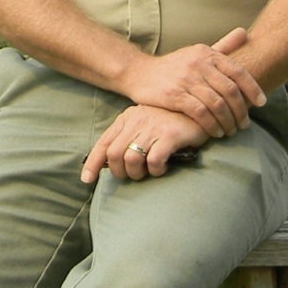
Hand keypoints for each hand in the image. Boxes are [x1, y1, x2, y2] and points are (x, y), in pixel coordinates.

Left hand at [81, 105, 207, 183]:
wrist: (201, 108)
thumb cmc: (171, 121)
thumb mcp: (145, 124)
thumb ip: (129, 138)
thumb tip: (111, 162)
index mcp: (128, 118)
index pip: (104, 142)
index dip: (93, 163)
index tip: (86, 179)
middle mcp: (138, 120)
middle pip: (114, 154)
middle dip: (119, 172)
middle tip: (132, 176)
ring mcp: (153, 127)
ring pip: (131, 158)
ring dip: (137, 173)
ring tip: (148, 172)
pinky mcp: (170, 135)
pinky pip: (153, 160)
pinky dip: (155, 170)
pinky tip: (162, 168)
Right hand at [121, 27, 265, 138]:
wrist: (140, 73)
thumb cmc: (174, 66)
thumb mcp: (198, 52)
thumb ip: (223, 45)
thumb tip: (245, 32)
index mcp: (206, 53)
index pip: (238, 71)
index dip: (253, 88)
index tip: (261, 103)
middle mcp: (198, 64)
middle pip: (230, 90)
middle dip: (241, 110)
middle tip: (245, 123)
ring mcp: (186, 79)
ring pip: (217, 104)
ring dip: (228, 121)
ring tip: (231, 131)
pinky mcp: (174, 95)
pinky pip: (200, 113)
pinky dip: (212, 125)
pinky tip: (215, 132)